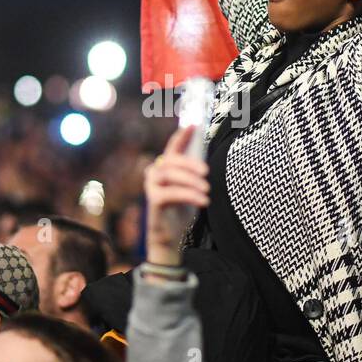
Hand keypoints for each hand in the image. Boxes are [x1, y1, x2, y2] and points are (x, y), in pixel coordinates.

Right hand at [143, 126, 209, 266]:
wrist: (171, 236)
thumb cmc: (183, 209)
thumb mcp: (192, 186)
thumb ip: (195, 172)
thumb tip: (209, 159)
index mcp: (165, 167)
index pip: (172, 147)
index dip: (182, 135)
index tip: (194, 125)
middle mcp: (155, 173)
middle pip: (171, 160)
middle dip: (190, 164)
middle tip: (206, 172)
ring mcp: (151, 186)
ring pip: (170, 175)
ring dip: (191, 181)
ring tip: (207, 190)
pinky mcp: (153, 200)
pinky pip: (172, 193)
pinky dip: (189, 195)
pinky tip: (203, 201)